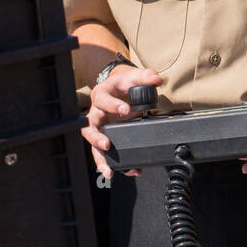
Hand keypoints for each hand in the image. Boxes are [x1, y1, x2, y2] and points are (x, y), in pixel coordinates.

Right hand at [81, 64, 163, 179]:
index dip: (112, 105)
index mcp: (101, 95)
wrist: (120, 87)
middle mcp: (96, 112)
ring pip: (93, 145)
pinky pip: (105, 152)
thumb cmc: (124, 83)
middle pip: (89, 126)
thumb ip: (146, 76)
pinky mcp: (105, 136)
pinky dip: (114, 163)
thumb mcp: (133, 76)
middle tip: (107, 145)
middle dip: (96, 137)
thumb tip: (157, 79)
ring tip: (109, 170)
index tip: (125, 110)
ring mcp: (100, 126)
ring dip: (100, 158)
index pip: (102, 99)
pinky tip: (127, 170)